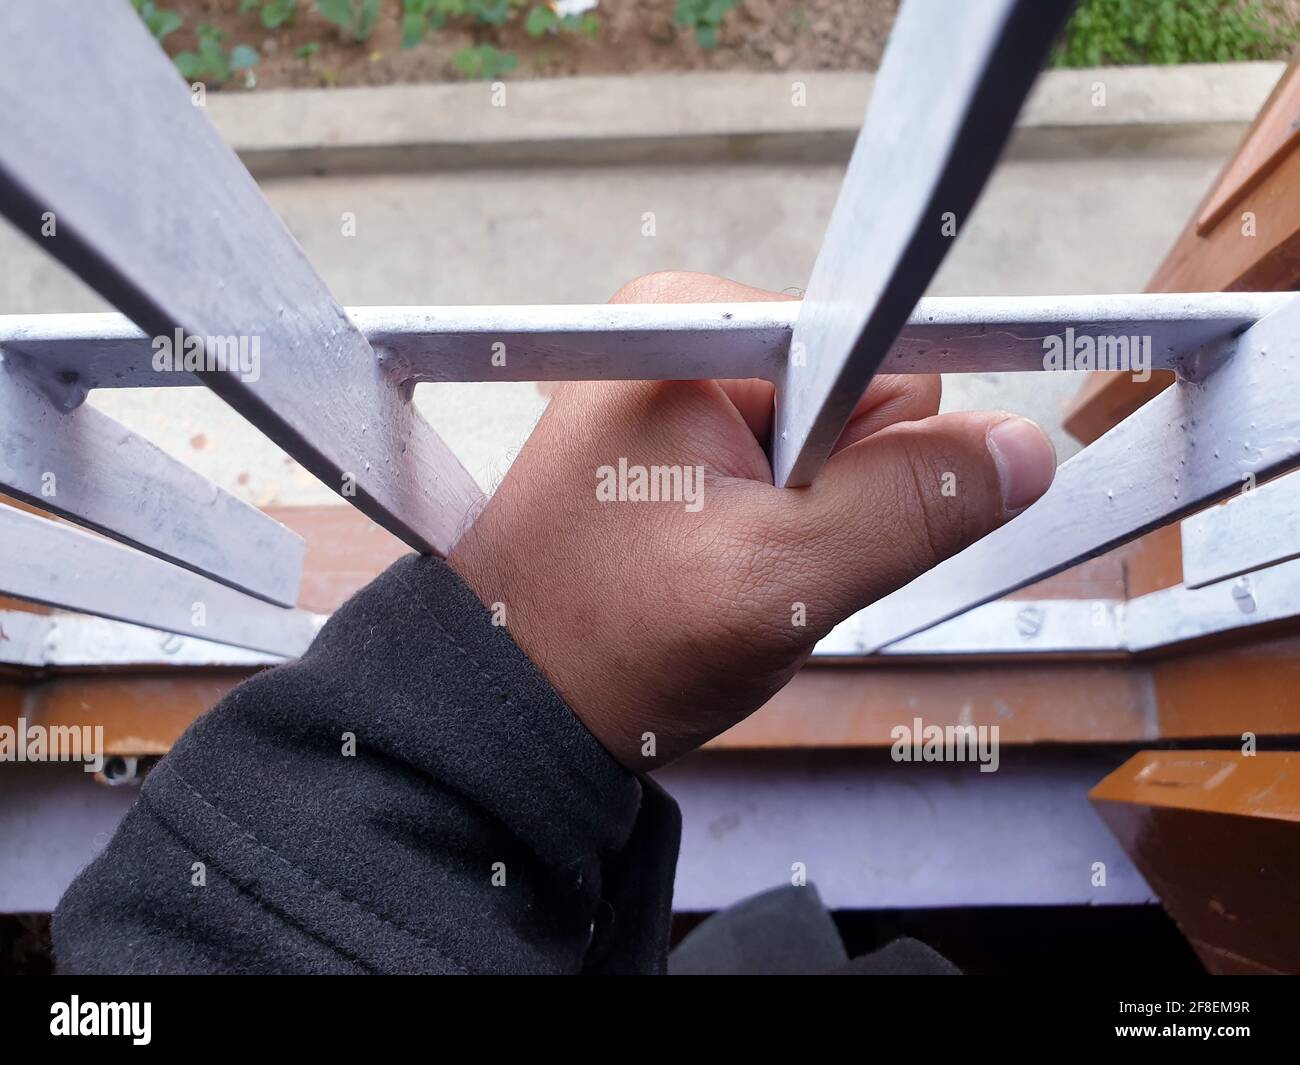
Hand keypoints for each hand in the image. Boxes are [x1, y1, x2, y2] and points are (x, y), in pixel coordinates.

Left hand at [448, 271, 1055, 768]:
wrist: (521, 700)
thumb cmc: (608, 638)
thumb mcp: (779, 581)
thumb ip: (909, 508)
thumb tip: (1020, 450)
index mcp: (698, 327)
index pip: (882, 356)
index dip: (887, 454)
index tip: (839, 521)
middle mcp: (692, 338)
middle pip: (866, 401)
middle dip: (841, 499)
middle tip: (763, 560)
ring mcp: (691, 390)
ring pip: (839, 449)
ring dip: (812, 526)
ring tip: (731, 571)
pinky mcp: (691, 442)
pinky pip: (799, 476)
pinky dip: (786, 532)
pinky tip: (726, 566)